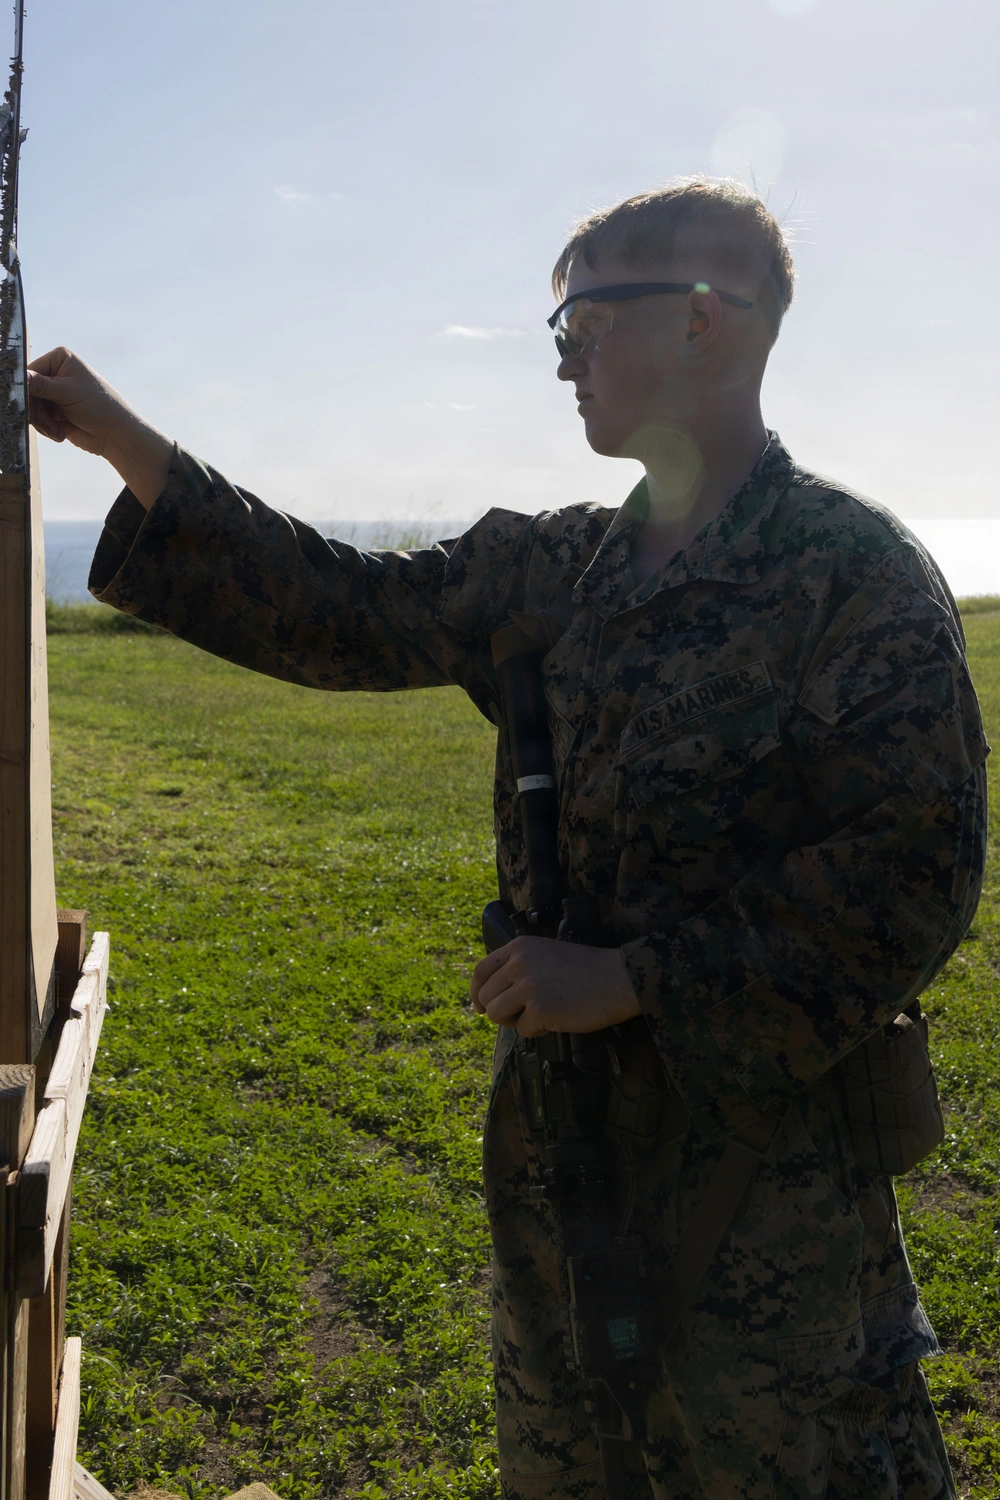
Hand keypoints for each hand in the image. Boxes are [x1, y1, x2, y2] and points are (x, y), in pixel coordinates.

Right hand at [28, 347, 172, 509]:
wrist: (116, 435)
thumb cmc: (99, 407)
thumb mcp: (67, 393)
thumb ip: (40, 385)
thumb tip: (17, 376)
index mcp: (60, 359)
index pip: (29, 372)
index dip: (26, 390)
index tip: (26, 405)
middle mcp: (55, 373)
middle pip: (28, 392)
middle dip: (37, 412)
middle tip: (49, 425)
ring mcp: (55, 393)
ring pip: (31, 408)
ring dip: (43, 423)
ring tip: (59, 432)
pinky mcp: (55, 411)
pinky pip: (39, 419)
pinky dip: (47, 428)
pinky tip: (61, 433)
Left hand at [470, 936, 640, 1037]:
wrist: (620, 978)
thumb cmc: (587, 970)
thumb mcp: (546, 953)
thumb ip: (519, 966)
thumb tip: (490, 996)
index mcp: (519, 947)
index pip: (481, 971)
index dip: (477, 992)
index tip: (480, 1006)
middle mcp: (520, 963)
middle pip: (486, 997)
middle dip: (501, 1011)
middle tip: (525, 1013)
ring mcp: (529, 986)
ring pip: (496, 1015)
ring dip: (516, 1022)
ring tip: (541, 1015)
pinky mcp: (541, 1009)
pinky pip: (523, 1030)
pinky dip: (538, 1031)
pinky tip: (558, 1019)